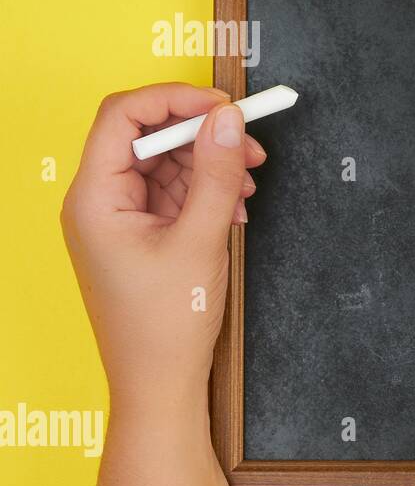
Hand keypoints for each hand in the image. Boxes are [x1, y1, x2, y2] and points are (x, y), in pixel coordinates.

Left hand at [62, 83, 265, 417]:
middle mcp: (99, 202)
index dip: (175, 99)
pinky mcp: (141, 236)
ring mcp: (119, 220)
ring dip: (210, 166)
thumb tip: (228, 119)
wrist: (160, 385)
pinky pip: (173, 194)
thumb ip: (217, 174)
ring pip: (166, 164)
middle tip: (250, 145)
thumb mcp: (201, 241)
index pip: (123, 117)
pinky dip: (207, 192)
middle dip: (202, 135)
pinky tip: (236, 209)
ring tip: (248, 186)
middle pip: (147, 137)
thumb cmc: (165, 326)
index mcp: (94, 198)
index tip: (224, 105)